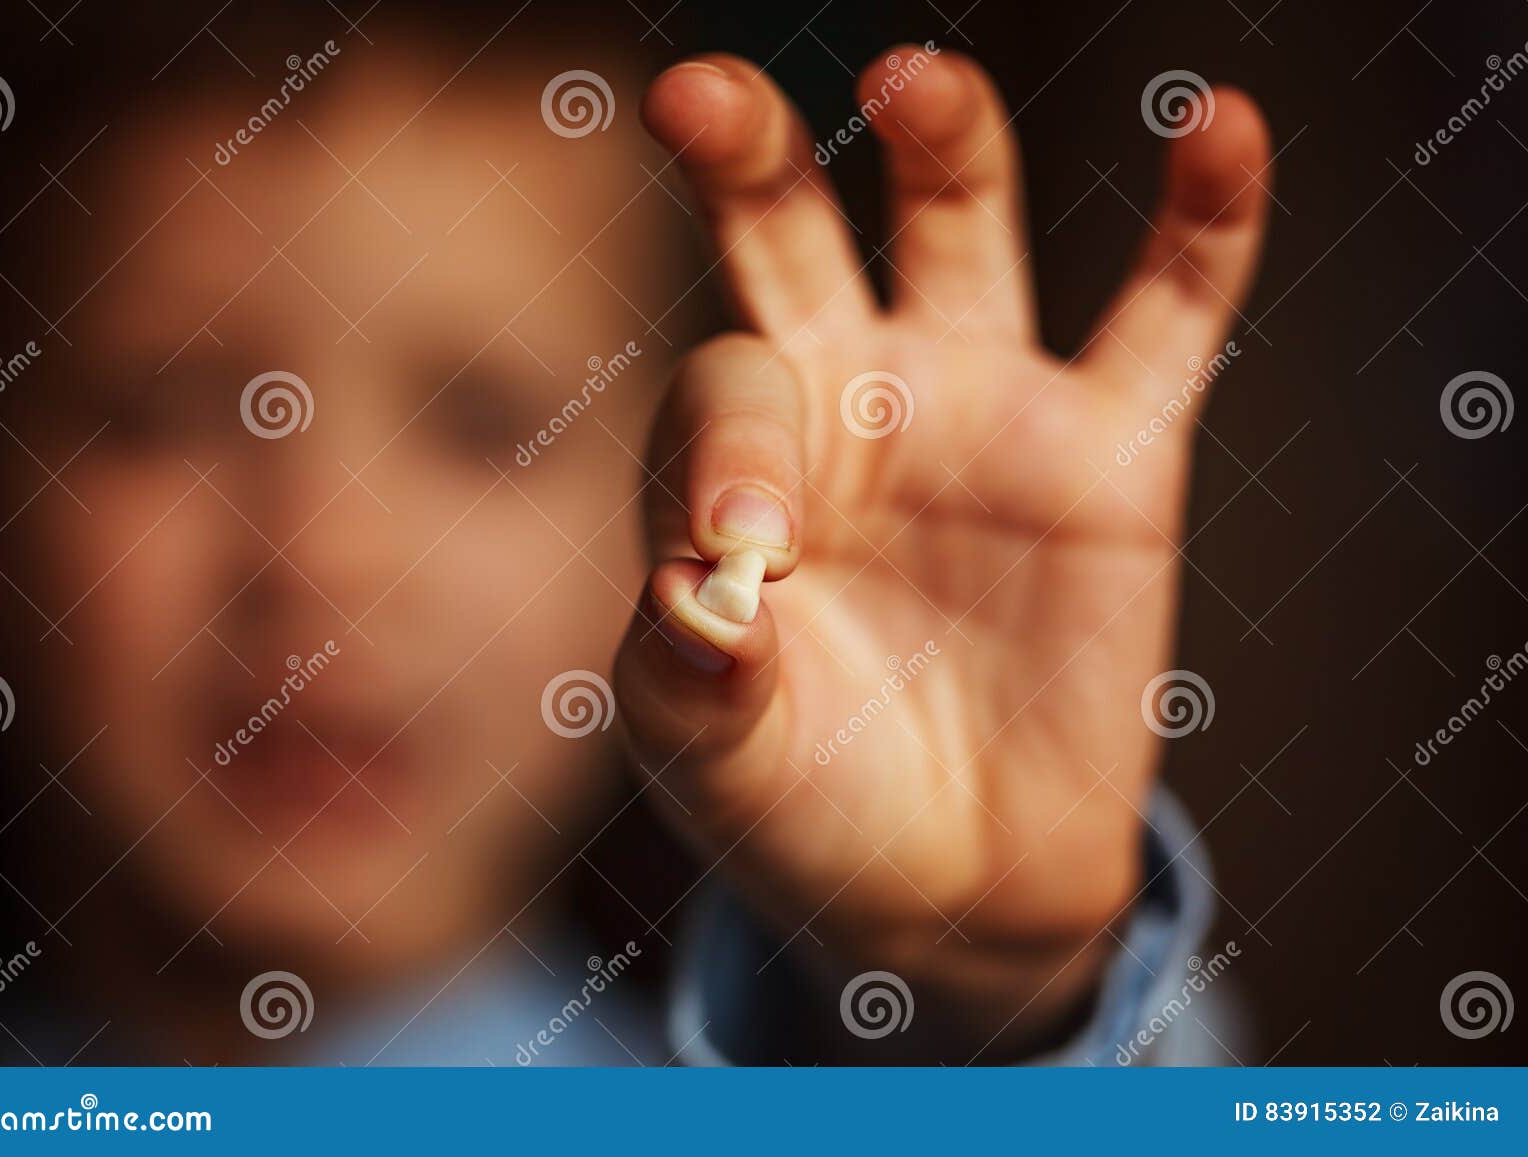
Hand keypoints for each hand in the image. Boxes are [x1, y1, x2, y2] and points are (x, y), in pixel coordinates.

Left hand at [613, 47, 1268, 1057]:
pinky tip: (1219, 129)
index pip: (722, 393)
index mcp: (735, 467)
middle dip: (750, 163)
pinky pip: (1168, 316)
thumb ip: (691, 682)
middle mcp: (850, 409)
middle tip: (702, 96)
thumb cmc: (802, 801)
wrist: (942, 879)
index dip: (728, 452)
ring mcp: (982, 416)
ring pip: (963, 235)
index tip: (746, 554)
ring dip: (945, 145)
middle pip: (790, 244)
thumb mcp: (716, 760)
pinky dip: (1205, 223)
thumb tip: (701, 596)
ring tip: (912, 83)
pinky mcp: (1112, 454)